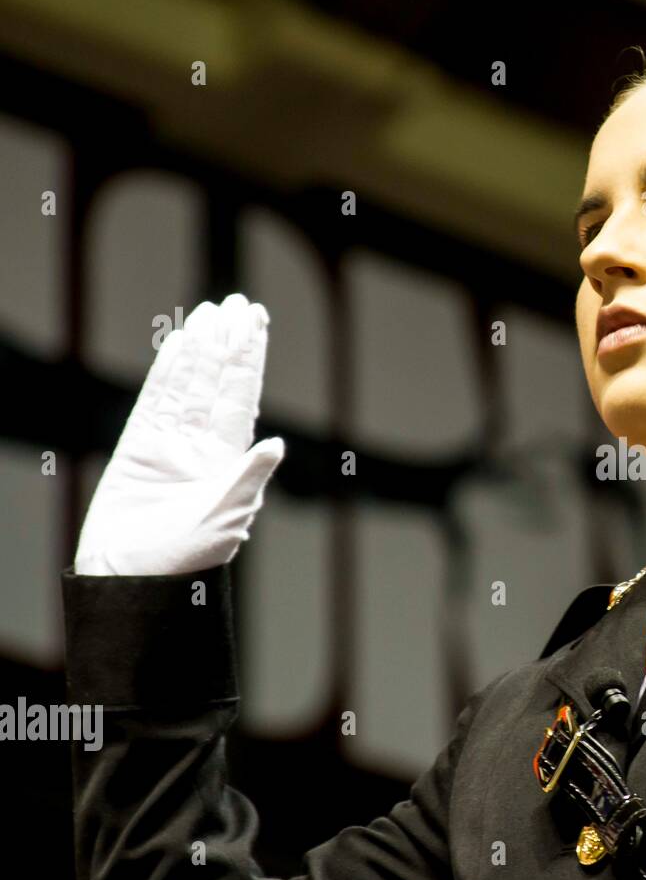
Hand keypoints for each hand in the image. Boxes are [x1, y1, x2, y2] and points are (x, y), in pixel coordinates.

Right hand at [74, 293, 285, 575]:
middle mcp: (201, 444)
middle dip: (229, 344)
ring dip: (200, 348)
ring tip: (210, 311)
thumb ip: (249, 477)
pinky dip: (167, 371)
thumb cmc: (188, 557)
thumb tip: (276, 444)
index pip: (242, 396)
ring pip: (187, 384)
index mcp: (229, 458)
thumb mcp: (229, 515)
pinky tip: (178, 342)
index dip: (250, 359)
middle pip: (217, 381)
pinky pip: (153, 399)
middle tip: (238, 303)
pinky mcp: (137, 446)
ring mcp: (169, 442)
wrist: (134, 577)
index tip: (257, 323)